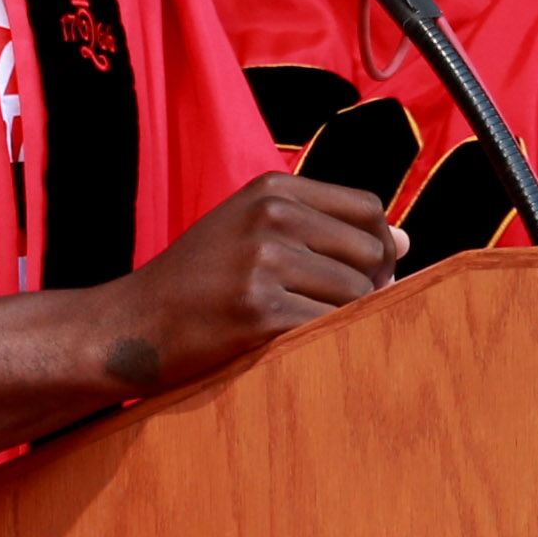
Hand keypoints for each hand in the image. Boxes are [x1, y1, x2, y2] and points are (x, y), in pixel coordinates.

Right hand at [94, 172, 403, 393]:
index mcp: (272, 188)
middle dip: (373, 287)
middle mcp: (270, 216)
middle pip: (370, 251)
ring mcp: (263, 263)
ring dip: (352, 320)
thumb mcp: (252, 231)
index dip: (380, 246)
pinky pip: (331, 329)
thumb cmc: (199, 282)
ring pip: (358, 294)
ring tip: (316, 330)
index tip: (368, 275)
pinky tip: (302, 347)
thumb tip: (407, 242)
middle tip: (344, 313)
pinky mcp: (258, 313)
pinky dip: (330, 344)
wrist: (130, 324)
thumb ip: (325, 228)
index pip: (367, 208)